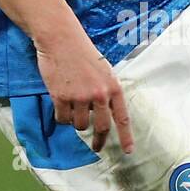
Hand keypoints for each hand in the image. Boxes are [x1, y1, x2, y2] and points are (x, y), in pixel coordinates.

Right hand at [36, 35, 133, 153]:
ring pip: (79, 124)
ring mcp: (79, 97)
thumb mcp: (103, 70)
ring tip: (72, 105)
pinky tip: (61, 103)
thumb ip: (106, 92)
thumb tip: (104, 114)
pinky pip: (62, 118)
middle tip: (97, 147)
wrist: (61, 39)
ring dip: (75, 121)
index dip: (126, 137)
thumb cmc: (82, 52)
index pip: (122, 118)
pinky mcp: (61, 97)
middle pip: (101, 127)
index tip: (128, 151)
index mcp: (113, 86)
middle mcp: (99, 94)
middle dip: (99, 140)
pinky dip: (61, 115)